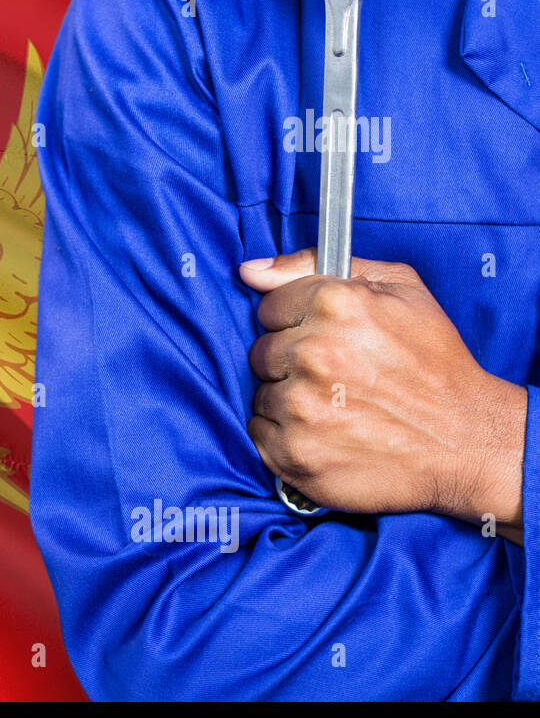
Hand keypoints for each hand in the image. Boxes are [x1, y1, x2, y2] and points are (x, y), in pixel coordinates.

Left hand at [239, 248, 524, 539]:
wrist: (466, 441)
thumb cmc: (435, 362)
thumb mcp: (398, 287)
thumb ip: (316, 265)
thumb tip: (251, 270)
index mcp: (336, 304)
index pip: (269, 307)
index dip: (296, 322)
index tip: (324, 338)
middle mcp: (314, 353)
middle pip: (261, 352)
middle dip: (292, 361)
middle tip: (336, 376)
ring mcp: (301, 407)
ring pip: (261, 393)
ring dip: (289, 399)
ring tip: (336, 406)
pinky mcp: (295, 452)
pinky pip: (259, 432)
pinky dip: (284, 434)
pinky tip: (324, 432)